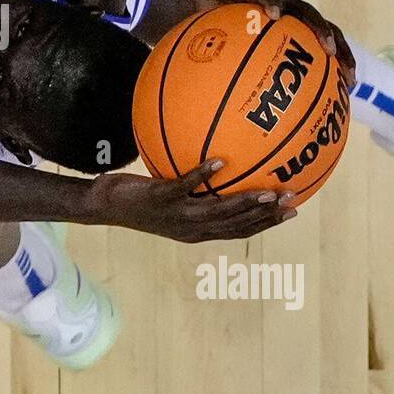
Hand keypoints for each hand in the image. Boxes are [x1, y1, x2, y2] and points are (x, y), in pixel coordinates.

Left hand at [87, 160, 296, 241]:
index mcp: (196, 231)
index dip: (266, 224)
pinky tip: (219, 161)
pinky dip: (202, 175)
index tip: (291, 212)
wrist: (102, 206)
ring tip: (267, 190)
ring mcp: (175, 214)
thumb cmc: (139, 200)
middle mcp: (189, 228)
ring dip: (243, 201)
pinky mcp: (159, 197)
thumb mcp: (172, 198)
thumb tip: (221, 166)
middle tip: (291, 200)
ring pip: (216, 211)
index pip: (239, 232)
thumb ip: (196, 190)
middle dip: (265, 215)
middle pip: (235, 225)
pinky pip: (184, 186)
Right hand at [181, 0, 355, 84]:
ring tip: (328, 47)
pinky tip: (274, 14)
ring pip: (305, 12)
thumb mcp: (224, 36)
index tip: (347, 85)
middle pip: (322, 29)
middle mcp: (285, 9)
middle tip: (350, 77)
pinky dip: (270, 2)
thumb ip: (228, 59)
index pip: (317, 41)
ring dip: (319, 29)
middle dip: (340, 51)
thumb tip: (221, 92)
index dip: (335, 62)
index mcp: (284, 22)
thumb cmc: (218, 4)